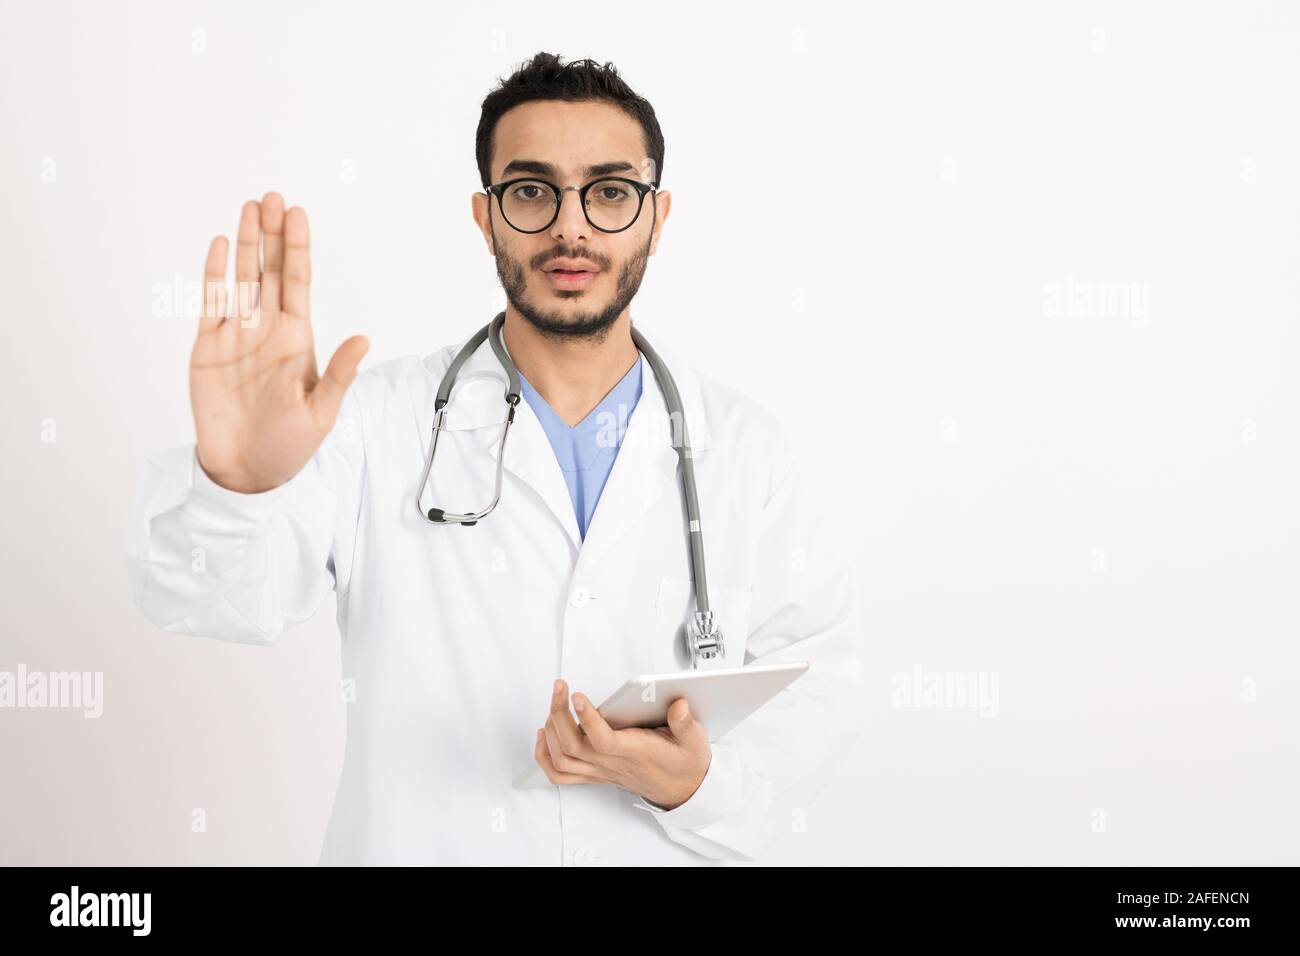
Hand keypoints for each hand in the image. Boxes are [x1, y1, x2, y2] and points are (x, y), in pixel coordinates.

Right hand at [190, 192, 369, 492]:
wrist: (246, 469)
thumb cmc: (289, 445)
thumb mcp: (321, 412)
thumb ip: (339, 374)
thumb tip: (364, 340)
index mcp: (297, 339)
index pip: (298, 283)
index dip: (297, 248)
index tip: (298, 214)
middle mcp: (267, 329)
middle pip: (269, 272)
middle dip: (271, 235)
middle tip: (272, 196)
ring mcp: (236, 335)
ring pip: (241, 279)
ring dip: (245, 244)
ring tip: (249, 208)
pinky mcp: (208, 347)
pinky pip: (210, 303)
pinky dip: (214, 274)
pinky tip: (220, 245)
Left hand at [534, 678, 711, 809]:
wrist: (680, 788)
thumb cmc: (683, 762)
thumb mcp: (694, 741)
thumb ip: (686, 723)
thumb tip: (679, 705)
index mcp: (635, 752)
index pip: (603, 741)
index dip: (587, 719)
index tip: (577, 695)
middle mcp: (612, 763)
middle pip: (573, 745)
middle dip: (559, 713)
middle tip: (560, 686)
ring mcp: (600, 770)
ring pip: (562, 758)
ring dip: (551, 728)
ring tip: (555, 701)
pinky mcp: (594, 773)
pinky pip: (560, 772)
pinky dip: (544, 755)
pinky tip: (545, 733)